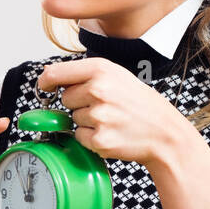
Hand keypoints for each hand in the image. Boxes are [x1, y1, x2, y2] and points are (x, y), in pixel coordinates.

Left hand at [37, 58, 189, 168]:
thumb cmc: (140, 104)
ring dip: (87, 121)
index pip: (55, 73)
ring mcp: (99, 115)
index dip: (45, 81)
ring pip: (73, 118)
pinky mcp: (99, 139)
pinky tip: (111, 132)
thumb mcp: (117, 76)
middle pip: (65, 98)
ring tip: (112, 120)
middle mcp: (98, 90)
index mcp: (101, 69)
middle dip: (78, 103)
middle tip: (105, 106)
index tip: (45, 86)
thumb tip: (48, 74)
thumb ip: (84, 73)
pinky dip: (91, 138)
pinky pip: (79, 137)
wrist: (164, 133)